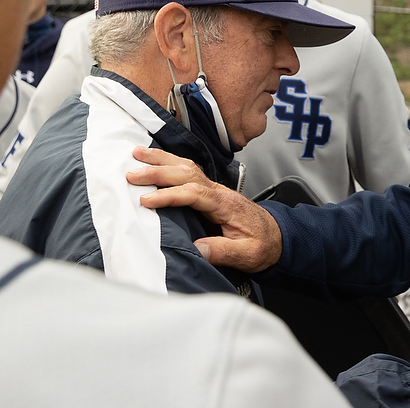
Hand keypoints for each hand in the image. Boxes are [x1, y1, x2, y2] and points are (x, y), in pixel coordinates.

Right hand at [129, 145, 281, 270]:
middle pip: (186, 173)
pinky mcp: (210, 192)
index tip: (146, 200)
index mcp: (226, 205)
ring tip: (137, 154)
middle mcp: (219, 192)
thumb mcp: (248, 254)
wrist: (277, 237)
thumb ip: (224, 251)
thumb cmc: (262, 245)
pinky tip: (156, 160)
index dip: (169, 195)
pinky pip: (188, 171)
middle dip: (158, 171)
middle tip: (132, 173)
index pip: (194, 194)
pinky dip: (170, 163)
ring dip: (162, 159)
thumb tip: (198, 249)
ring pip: (186, 167)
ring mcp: (214, 189)